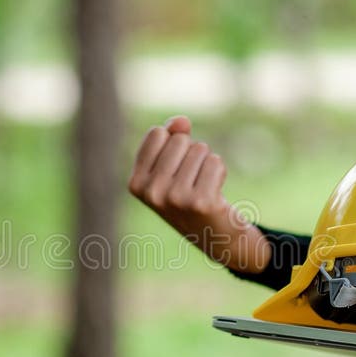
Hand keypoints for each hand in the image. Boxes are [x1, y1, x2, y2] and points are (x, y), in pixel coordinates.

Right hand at [128, 115, 270, 272]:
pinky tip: (215, 192)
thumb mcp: (171, 166)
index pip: (158, 133)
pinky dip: (220, 172)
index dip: (173, 144)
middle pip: (180, 140)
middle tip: (192, 181)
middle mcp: (152, 193)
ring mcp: (176, 199)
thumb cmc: (189, 194)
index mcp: (136, 183)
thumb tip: (181, 121)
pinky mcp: (202, 202)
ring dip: (207, 163)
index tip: (175, 171)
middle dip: (192, 154)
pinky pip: (215, 162)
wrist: (213, 235)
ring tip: (203, 187)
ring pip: (200, 149)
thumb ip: (171, 135)